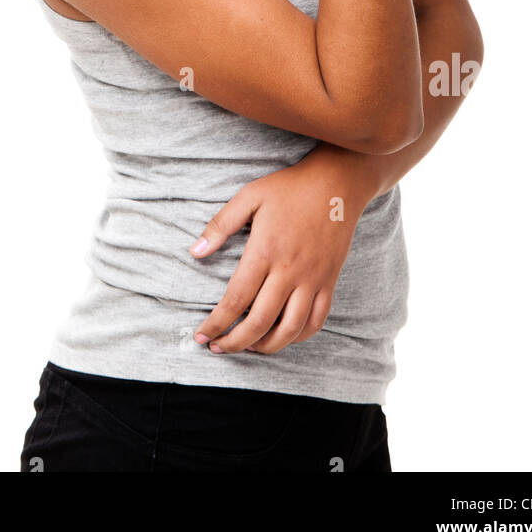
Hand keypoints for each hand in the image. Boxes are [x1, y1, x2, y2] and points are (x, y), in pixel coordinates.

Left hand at [189, 145, 377, 354]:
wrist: (337, 183)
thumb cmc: (289, 188)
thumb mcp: (249, 196)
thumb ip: (220, 225)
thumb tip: (194, 252)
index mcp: (265, 251)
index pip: (236, 300)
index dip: (216, 323)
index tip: (202, 335)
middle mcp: (290, 271)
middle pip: (260, 322)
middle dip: (234, 342)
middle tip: (218, 348)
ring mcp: (313, 279)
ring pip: (290, 329)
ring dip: (266, 346)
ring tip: (248, 347)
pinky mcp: (329, 281)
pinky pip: (316, 321)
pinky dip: (298, 337)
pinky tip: (281, 336)